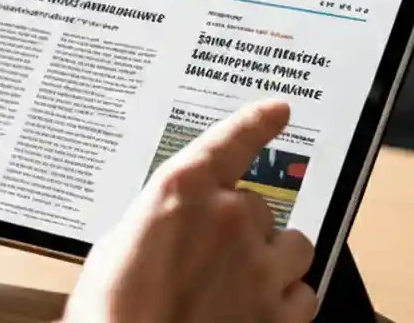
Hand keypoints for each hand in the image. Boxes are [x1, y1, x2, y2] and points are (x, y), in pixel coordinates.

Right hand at [63, 100, 316, 322]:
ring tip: (242, 283)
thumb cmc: (109, 311)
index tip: (279, 111)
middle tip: (210, 260)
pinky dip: (286, 300)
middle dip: (241, 229)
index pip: (232, 141)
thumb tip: (178, 228)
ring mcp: (260, 265)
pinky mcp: (281, 313)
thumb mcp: (117, 247)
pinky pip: (304, 293)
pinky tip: (256, 311)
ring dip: (273, 259)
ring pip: (294, 246)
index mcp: (181, 190)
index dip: (258, 122)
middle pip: (258, 207)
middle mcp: (228, 217)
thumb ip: (160, 223)